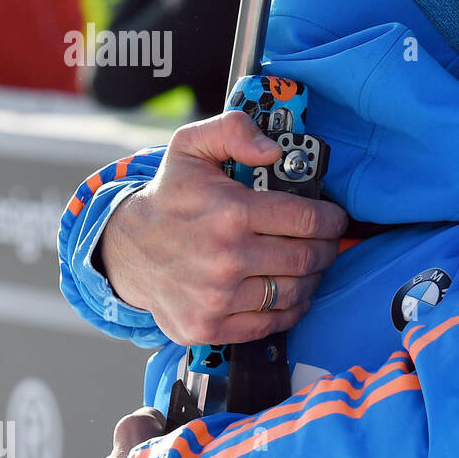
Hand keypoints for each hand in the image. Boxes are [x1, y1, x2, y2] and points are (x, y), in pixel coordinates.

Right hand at [98, 110, 347, 344]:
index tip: (334, 218)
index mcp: (229, 212)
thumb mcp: (191, 147)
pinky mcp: (209, 326)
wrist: (124, 250)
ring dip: (312, 278)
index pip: (307, 219)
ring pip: (294, 292)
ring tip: (309, 264)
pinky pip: (271, 323)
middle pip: (307, 258)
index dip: (331, 219)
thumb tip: (274, 150)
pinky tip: (291, 292)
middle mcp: (225, 258)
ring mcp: (216, 297)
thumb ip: (234, 131)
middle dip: (326, 248)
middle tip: (326, 242)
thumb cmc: (169, 197)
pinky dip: (290, 309)